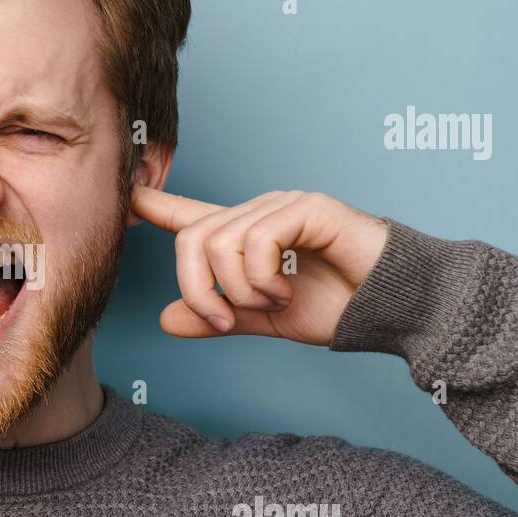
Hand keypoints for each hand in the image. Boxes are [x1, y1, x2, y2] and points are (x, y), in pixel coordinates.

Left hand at [129, 187, 388, 344]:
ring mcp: (280, 206)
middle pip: (191, 240)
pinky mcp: (305, 207)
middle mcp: (257, 213)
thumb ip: (218, 318)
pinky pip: (255, 241)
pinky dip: (263, 278)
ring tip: (275, 301)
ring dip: (240, 290)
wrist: (390, 307)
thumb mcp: (264, 319)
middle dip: (198, 290)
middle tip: (226, 320)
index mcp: (245, 236)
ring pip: (218, 243)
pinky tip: (288, 289)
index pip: (190, 215)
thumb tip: (165, 320)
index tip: (126, 196)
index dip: (155, 205)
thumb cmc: (339, 306)